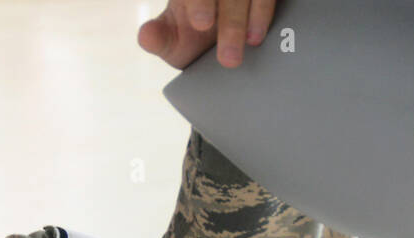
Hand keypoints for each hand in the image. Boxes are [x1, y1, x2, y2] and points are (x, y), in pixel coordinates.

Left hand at [138, 0, 276, 68]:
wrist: (215, 39)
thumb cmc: (191, 36)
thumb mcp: (172, 40)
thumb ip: (158, 38)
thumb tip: (146, 35)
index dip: (198, 2)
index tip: (202, 24)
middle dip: (231, 21)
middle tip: (229, 56)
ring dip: (255, 13)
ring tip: (253, 42)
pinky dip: (268, 9)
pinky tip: (263, 31)